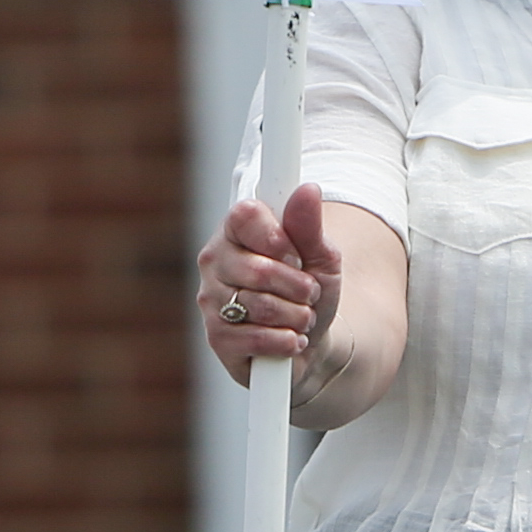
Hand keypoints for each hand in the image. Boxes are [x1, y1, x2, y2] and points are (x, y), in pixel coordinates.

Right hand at [198, 187, 338, 386]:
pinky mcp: (216, 338)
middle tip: (308, 292)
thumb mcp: (320, 255)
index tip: (296, 256)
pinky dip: (286, 341)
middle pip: (260, 270)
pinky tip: (290, 339)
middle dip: (299, 287)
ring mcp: (210, 300)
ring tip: (301, 317)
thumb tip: (308, 189)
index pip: (247, 215)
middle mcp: (214, 260)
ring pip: (262, 307)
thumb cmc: (309, 290)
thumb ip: (310, 225)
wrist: (311, 338)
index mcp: (235, 230)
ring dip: (298, 316)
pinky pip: (257, 339)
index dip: (281, 240)